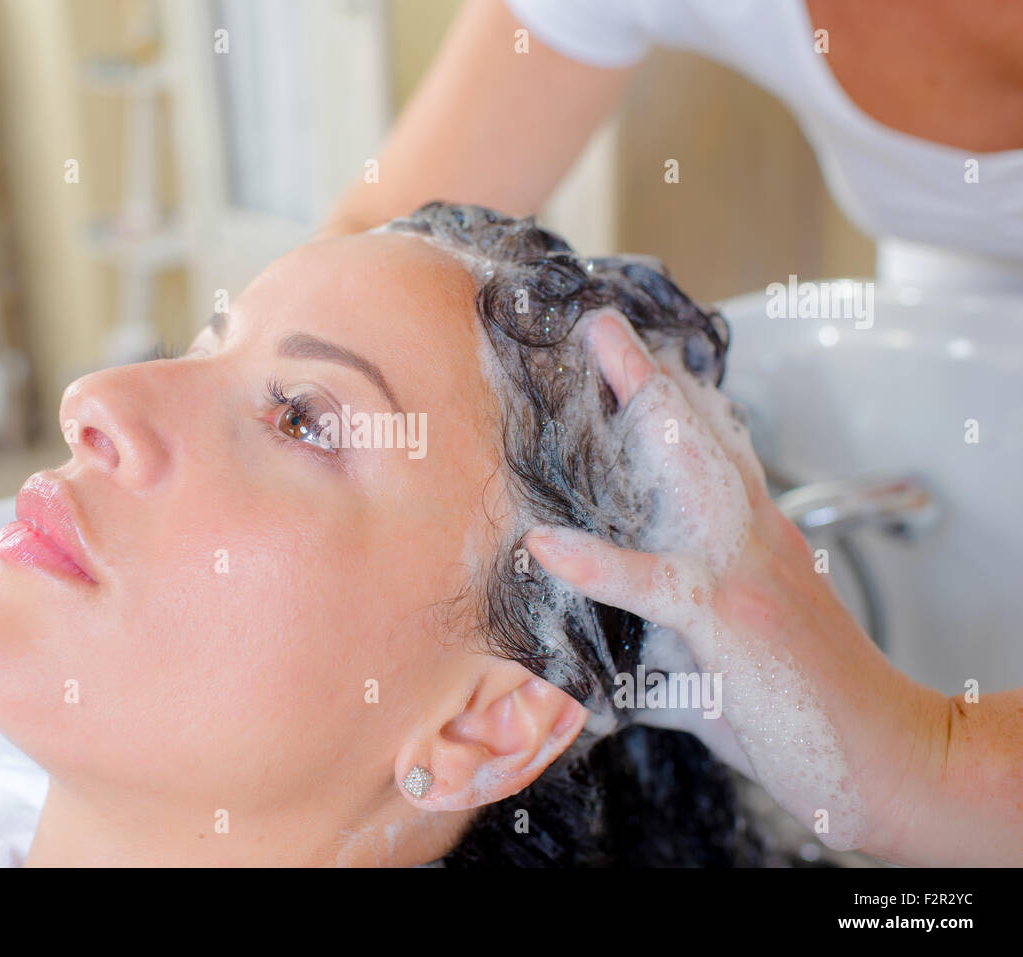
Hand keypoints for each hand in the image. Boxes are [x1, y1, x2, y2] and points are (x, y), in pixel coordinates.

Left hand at [524, 310, 941, 853]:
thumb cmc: (804, 710)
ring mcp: (742, 569)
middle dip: (650, 377)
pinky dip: (598, 564)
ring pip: (690, 471)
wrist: (887, 753)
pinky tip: (548, 547)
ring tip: (598, 353)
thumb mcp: (723, 661)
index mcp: (754, 540)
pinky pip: (654, 583)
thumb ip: (664, 647)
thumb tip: (599, 668)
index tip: (637, 362)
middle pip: (700, 438)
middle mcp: (753, 537)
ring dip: (641, 407)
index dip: (674, 406)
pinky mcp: (729, 618)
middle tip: (606, 324)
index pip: (713, 456)